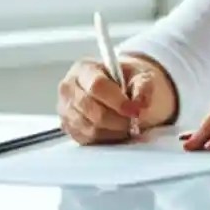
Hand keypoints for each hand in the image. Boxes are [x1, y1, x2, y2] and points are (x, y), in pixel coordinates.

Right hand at [57, 54, 176, 144]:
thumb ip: (143, 86)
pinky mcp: (69, 128)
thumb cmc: (127, 79)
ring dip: (114, 131)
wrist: (120, 87)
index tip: (136, 111)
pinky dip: (107, 138)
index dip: (118, 102)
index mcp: (84, 69)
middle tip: (135, 121)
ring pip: (91, 129)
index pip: (97, 86)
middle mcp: (69, 89)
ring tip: (127, 124)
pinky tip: (116, 129)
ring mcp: (66, 110)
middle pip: (93, 111)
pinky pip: (88, 140)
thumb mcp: (140, 74)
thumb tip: (141, 103)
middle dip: (119, 120)